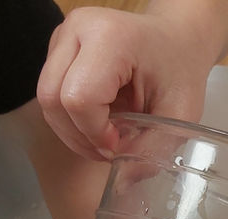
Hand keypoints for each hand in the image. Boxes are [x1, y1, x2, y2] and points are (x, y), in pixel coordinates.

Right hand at [37, 6, 216, 160]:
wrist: (175, 41)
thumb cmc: (179, 71)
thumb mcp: (180, 113)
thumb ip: (154, 148)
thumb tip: (124, 180)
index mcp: (110, 37)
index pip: (79, 97)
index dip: (95, 132)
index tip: (120, 143)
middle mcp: (78, 30)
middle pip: (53, 99)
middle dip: (79, 135)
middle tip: (110, 148)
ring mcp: (63, 36)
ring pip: (47, 100)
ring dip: (72, 130)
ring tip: (105, 137)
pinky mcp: (57, 49)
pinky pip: (50, 95)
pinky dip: (70, 119)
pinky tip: (98, 122)